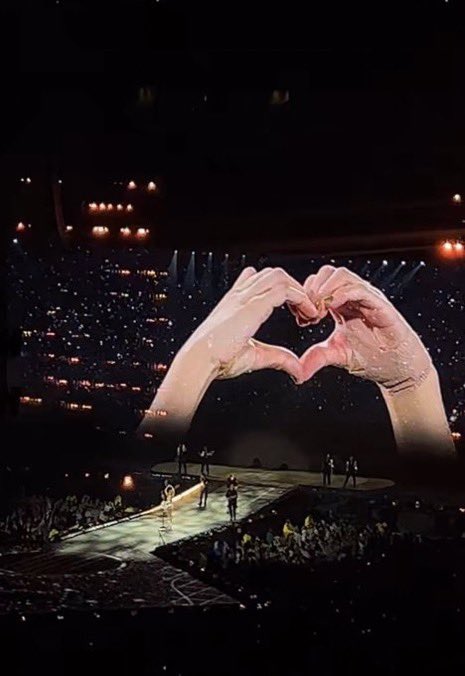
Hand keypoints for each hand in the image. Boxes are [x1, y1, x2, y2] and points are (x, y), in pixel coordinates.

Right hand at [182, 266, 317, 382]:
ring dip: (298, 290)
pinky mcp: (253, 305)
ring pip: (279, 276)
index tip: (295, 310)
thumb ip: (277, 357)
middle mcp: (241, 296)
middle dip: (294, 287)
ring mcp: (246, 297)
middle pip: (273, 274)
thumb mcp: (255, 355)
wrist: (200, 359)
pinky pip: (283, 290)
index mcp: (236, 304)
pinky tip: (307, 313)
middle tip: (305, 309)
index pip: (260, 280)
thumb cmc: (218, 358)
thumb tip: (297, 368)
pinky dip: (300, 298)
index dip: (282, 290)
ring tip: (309, 309)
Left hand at [290, 265, 431, 392]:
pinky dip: (341, 294)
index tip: (299, 316)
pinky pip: (359, 289)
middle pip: (328, 274)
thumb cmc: (372, 357)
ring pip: (341, 276)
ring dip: (324, 289)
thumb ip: (317, 358)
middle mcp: (354, 297)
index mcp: (342, 304)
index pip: (319, 284)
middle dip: (312, 289)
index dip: (305, 296)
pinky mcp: (380, 304)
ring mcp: (368, 298)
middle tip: (307, 312)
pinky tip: (330, 309)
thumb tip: (297, 372)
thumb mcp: (337, 355)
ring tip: (317, 310)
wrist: (397, 368)